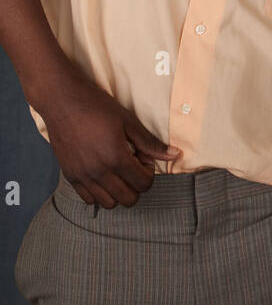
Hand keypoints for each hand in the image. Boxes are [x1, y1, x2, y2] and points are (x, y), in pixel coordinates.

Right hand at [39, 64, 180, 207]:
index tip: (143, 157)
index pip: (143, 184)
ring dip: (119, 191)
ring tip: (117, 170)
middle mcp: (99, 172)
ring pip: (109, 203)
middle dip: (136, 184)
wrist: (63, 101)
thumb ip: (151, 143)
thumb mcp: (129, 122)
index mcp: (116, 158)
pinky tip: (102, 174)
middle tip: (133, 165)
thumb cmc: (97, 107)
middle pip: (128, 198)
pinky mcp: (70, 176)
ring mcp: (82, 176)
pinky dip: (99, 193)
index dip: (149, 172)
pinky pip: (89, 199)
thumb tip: (175, 154)